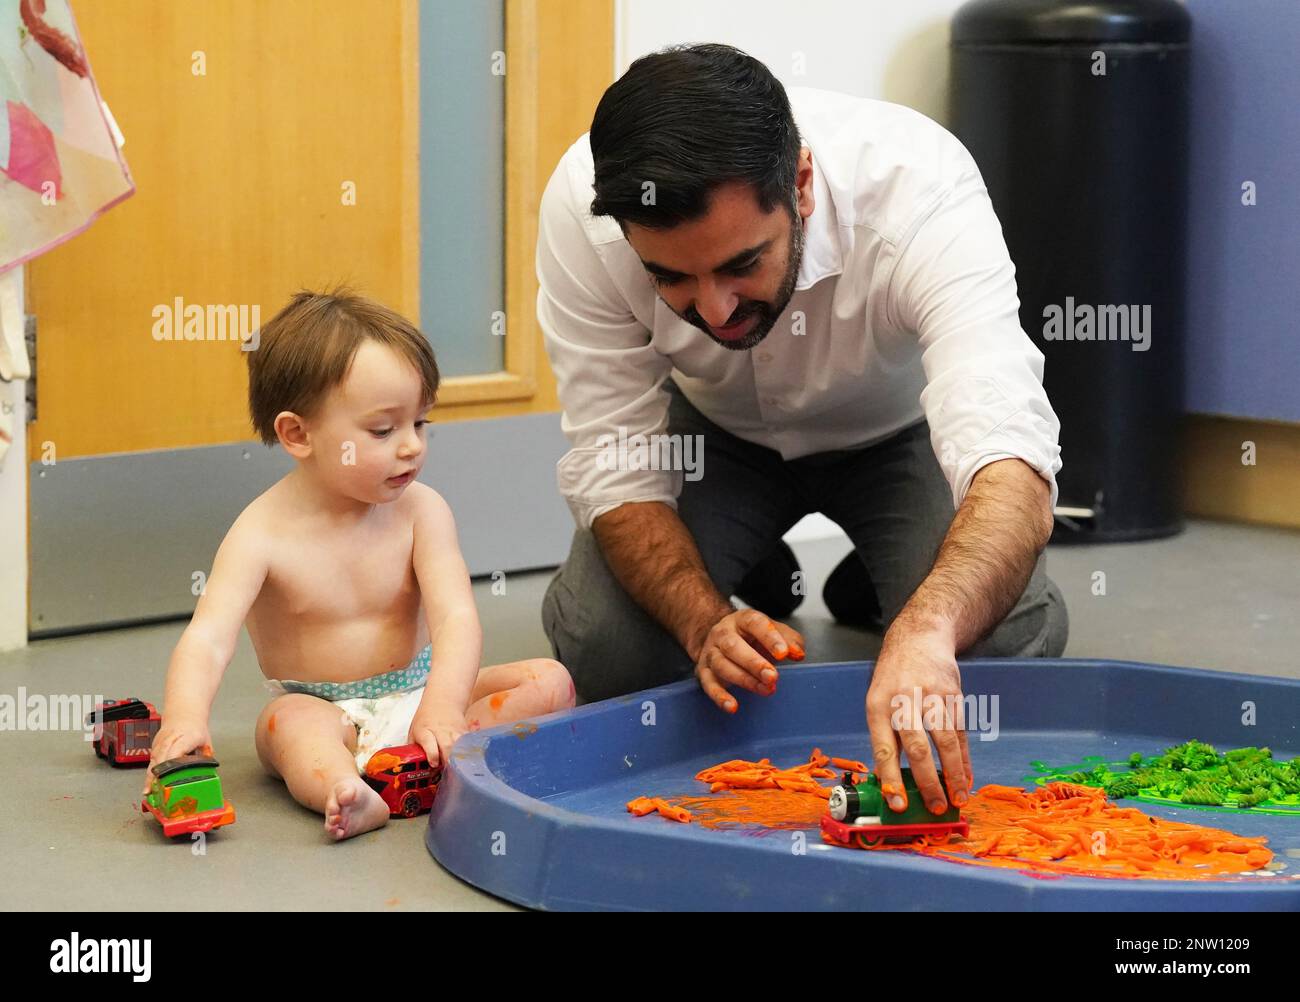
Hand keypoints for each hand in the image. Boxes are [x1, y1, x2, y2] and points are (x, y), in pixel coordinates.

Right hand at [142, 717, 211, 795]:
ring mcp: (161, 741)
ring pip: (154, 759)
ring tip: (149, 790)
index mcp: (188, 737)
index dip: (172, 763)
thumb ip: (205, 759)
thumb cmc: (195, 729)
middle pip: (163, 756)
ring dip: (151, 775)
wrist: (183, 715)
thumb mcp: (205, 743)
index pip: (178, 749)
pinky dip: (149, 772)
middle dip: (159, 774)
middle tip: (157, 790)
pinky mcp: (155, 745)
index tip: (170, 775)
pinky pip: (151, 760)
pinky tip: (149, 784)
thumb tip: (209, 775)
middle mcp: (172, 738)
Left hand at [409, 707, 466, 769]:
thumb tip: (414, 766)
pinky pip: (468, 744)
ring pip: (460, 745)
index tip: (434, 764)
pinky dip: (467, 753)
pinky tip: (465, 760)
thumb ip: (414, 748)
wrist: (443, 700)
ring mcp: (454, 730)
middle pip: (447, 746)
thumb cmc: (425, 719)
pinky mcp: (465, 731)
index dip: (432, 754)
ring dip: (458, 758)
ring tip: (455, 768)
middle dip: (447, 760)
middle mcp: (440, 730)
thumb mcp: (414, 731)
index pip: (428, 742)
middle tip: (446, 771)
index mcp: (424, 730)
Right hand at [692, 609, 804, 712]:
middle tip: (772, 676)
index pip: (754, 623)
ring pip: (722, 665)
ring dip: (744, 680)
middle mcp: (723, 634)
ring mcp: (711, 652)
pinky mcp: (703, 671)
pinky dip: (719, 696)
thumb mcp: (772, 630)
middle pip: (733, 646)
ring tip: (765, 690)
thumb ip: (789, 640)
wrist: (720, 637)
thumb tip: (797, 654)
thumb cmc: (752, 636)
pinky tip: (732, 706)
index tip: (783, 654)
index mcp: (742, 620)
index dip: (769, 638)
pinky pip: (708, 684)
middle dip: (754, 663)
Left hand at [864, 620, 971, 816]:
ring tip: (958, 798)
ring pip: (945, 742)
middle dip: (928, 782)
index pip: (883, 748)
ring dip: (954, 774)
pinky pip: (960, 733)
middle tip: (936, 807)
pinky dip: (964, 759)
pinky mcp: (953, 696)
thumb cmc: (894, 679)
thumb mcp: (878, 701)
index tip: (898, 805)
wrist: (918, 640)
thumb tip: (892, 783)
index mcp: (877, 706)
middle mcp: (903, 701)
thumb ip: (887, 737)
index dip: (891, 778)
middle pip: (917, 747)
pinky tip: (966, 778)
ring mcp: (931, 697)